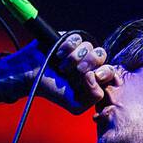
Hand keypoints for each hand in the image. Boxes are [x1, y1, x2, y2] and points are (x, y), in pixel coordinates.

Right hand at [0, 33, 115, 114]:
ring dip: (74, 58)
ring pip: (89, 47)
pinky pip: (77, 38)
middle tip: (76, 72)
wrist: (31, 75)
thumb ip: (93, 98)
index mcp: (94, 78)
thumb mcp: (75, 105)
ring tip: (62, 66)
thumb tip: (96, 76)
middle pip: (102, 55)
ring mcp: (80, 49)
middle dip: (89, 64)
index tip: (94, 76)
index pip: (111, 71)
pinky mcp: (70, 39)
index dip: (105, 72)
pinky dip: (67, 47)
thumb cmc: (53, 90)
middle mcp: (89, 63)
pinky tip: (58, 54)